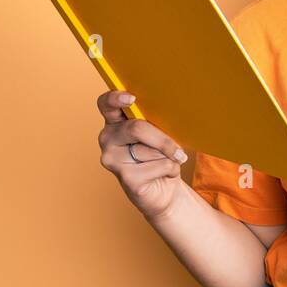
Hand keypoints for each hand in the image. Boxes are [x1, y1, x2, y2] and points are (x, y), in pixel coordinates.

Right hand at [96, 89, 188, 221]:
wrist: (164, 188)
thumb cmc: (162, 154)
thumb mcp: (160, 133)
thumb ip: (156, 122)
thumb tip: (171, 115)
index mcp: (115, 121)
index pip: (106, 104)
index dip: (116, 98)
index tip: (132, 98)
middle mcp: (108, 138)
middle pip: (136, 128)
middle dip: (163, 139)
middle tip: (179, 151)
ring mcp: (112, 158)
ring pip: (151, 149)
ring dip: (169, 156)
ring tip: (167, 162)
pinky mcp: (125, 178)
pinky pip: (159, 166)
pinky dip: (171, 169)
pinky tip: (165, 174)